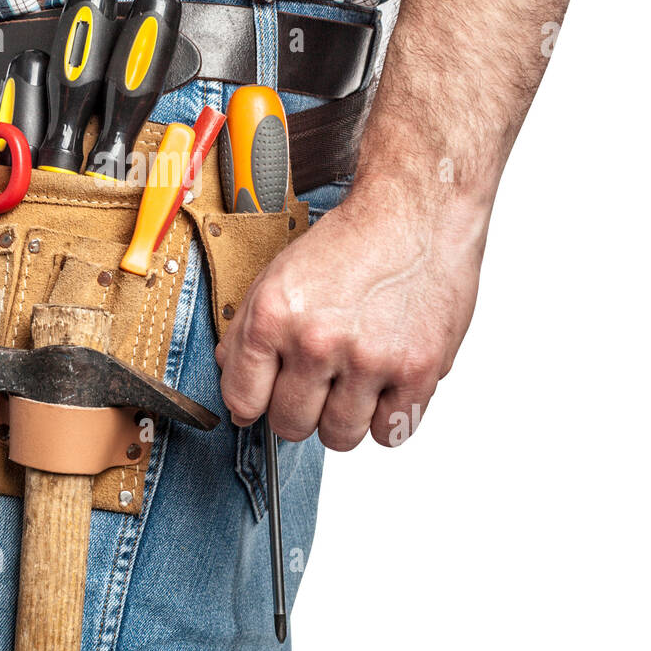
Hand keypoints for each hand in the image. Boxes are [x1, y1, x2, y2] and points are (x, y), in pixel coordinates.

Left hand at [214, 176, 488, 448]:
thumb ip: (248, 331)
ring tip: (353, 382)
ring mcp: (369, 359)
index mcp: (275, 316)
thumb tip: (233, 383)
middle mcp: (318, 340)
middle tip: (317, 384)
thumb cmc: (352, 242)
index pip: (243, 400)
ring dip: (344, 418)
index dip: (254, 403)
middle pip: (290, 426)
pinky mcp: (417, 370)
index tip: (266, 397)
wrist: (415, 213)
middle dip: (299, 410)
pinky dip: (386, 418)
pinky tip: (384, 386)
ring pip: (340, 437)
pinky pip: (390, 433)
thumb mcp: (279, 276)